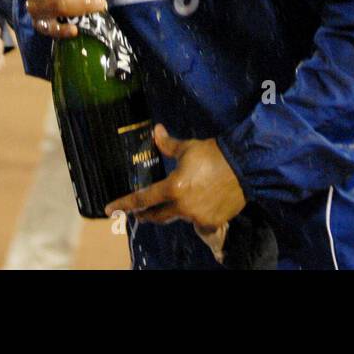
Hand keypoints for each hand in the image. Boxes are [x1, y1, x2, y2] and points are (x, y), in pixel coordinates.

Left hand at [105, 125, 246, 230]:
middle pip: (158, 216)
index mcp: (172, 187)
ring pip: (179, 217)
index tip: (109, 209)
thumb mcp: (188, 147)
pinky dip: (195, 215)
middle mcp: (182, 206)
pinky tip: (198, 207)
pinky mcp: (212, 222)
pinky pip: (198, 222)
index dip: (124, 204)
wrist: (244, 165)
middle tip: (140, 213)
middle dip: (146, 215)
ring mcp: (197, 216)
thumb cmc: (212, 154)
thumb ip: (167, 144)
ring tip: (175, 204)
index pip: (142, 199)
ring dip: (174, 211)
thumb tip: (155, 131)